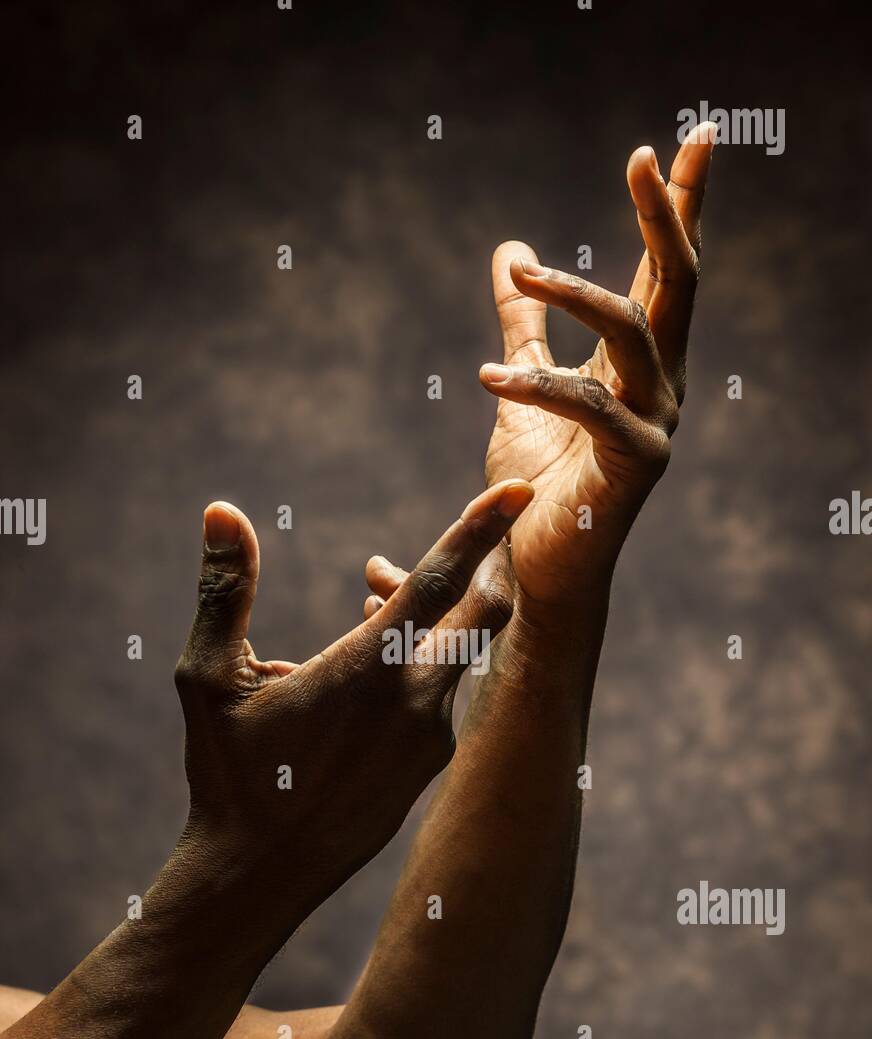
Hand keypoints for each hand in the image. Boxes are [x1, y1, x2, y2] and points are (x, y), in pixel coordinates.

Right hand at [172, 479, 532, 923]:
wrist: (260, 876)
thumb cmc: (228, 776)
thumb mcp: (209, 680)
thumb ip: (225, 591)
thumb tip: (222, 512)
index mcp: (370, 668)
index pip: (441, 579)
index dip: (482, 528)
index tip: (521, 490)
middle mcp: (417, 700)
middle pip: (482, 614)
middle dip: (482, 566)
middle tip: (474, 530)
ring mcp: (433, 737)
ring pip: (454, 655)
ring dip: (428, 620)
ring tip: (370, 592)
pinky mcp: (432, 766)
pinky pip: (442, 697)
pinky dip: (420, 666)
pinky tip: (373, 666)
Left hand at [478, 124, 715, 618]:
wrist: (536, 570)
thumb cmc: (534, 483)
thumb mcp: (522, 385)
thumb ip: (525, 321)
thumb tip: (509, 250)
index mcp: (640, 364)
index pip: (665, 273)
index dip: (678, 207)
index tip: (687, 140)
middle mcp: (661, 386)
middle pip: (677, 284)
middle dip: (666, 215)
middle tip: (647, 153)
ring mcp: (656, 423)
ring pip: (636, 332)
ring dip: (579, 291)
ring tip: (521, 267)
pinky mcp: (635, 464)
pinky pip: (588, 406)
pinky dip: (537, 386)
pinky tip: (487, 377)